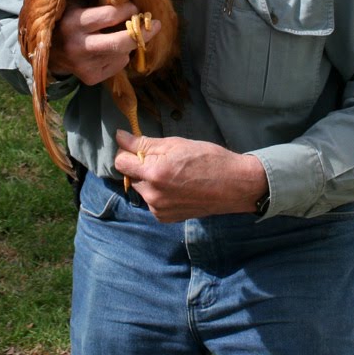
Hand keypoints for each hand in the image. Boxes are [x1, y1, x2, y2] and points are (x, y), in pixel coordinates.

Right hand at [48, 0, 160, 84]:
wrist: (50, 52)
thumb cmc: (66, 18)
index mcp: (73, 23)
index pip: (110, 16)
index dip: (127, 10)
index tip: (134, 7)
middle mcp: (77, 47)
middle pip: (120, 42)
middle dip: (142, 32)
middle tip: (156, 25)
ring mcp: (83, 65)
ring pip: (122, 54)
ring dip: (130, 43)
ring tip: (126, 34)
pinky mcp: (90, 77)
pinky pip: (118, 65)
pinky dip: (122, 56)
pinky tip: (114, 49)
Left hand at [114, 131, 268, 222]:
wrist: (234, 185)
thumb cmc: (208, 158)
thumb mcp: (176, 143)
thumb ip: (144, 143)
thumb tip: (119, 136)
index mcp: (154, 173)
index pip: (121, 162)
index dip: (127, 150)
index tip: (139, 146)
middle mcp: (153, 195)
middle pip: (131, 175)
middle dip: (141, 166)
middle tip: (166, 159)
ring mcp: (159, 209)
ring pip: (142, 189)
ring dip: (150, 180)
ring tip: (175, 173)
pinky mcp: (165, 218)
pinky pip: (152, 201)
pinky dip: (159, 193)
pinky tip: (178, 186)